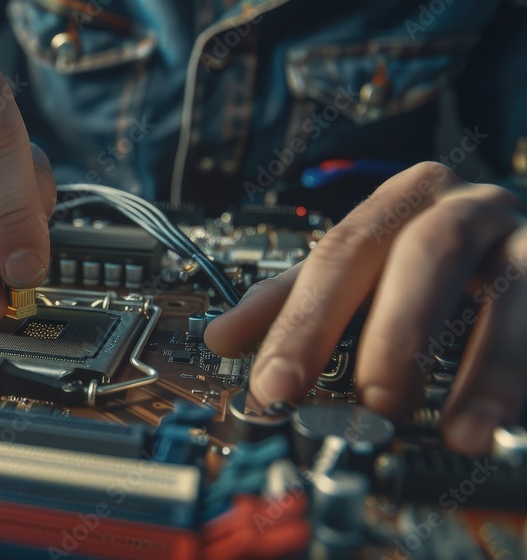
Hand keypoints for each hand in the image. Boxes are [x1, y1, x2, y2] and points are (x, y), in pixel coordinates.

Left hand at [205, 162, 526, 454]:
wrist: (522, 248)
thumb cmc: (431, 267)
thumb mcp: (358, 278)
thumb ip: (295, 303)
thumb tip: (219, 337)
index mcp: (399, 202)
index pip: (338, 255)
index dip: (305, 323)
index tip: (274, 387)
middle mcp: (463, 208)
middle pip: (424, 255)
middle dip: (394, 334)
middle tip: (372, 407)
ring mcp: (526, 237)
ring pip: (512, 286)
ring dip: (483, 365)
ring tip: (457, 432)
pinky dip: (522, 373)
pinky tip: (497, 421)